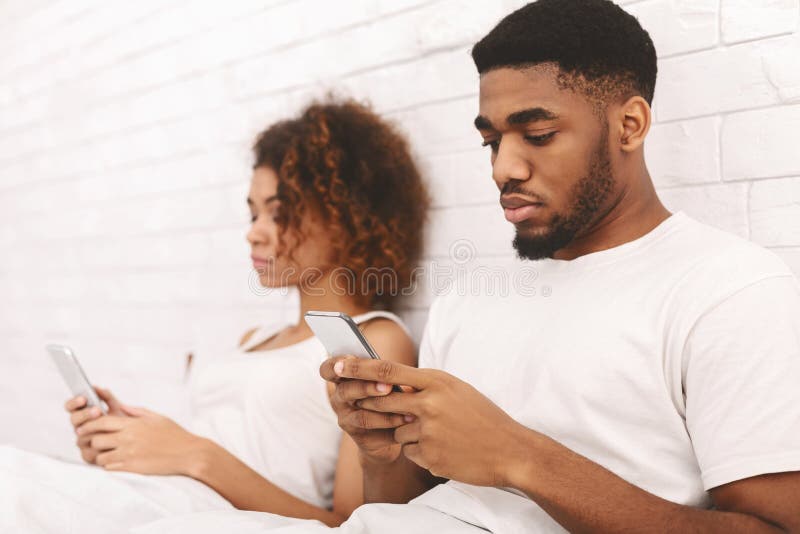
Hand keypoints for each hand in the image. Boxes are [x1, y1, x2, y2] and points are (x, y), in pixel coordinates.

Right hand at [64, 386, 125, 463]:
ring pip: (80, 436)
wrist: (136, 443)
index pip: (71, 407)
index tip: (83, 398)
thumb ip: (107, 397)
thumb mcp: (117, 409)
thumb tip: (96, 387)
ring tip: (104, 426)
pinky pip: (87, 452)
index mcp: (84, 414)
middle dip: (85, 414)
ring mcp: (83, 442)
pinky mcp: (88, 456)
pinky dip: (96, 447)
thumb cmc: (124, 424)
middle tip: (97, 410)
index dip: (74, 402)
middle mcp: (81, 428)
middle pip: (73, 420)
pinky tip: (106, 442)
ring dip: (91, 431)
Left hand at [76, 406, 205, 475]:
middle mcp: (129, 439)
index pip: (102, 422)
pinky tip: (114, 462)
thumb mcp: (156, 417)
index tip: (83, 427)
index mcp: (133, 424)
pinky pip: (109, 468)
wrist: (188, 454)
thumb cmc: (174, 434)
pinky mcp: (132, 468)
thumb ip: (135, 411)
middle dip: (92, 440)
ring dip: (99, 454)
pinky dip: (108, 465)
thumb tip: (119, 406)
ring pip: (100, 456)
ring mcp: (129, 455)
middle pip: (96, 439)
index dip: (89, 424)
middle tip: (94, 442)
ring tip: (105, 453)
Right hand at [320, 356, 408, 464]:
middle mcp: (340, 399)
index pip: (327, 369)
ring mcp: (348, 420)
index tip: (348, 359)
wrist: (393, 431)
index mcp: (343, 379)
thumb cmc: (389, 395)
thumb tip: (400, 371)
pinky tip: (409, 420)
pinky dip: (393, 426)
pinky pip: (376, 434)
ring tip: (406, 407)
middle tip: (388, 386)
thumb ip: (384, 374)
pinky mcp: (361, 439)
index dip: (334, 364)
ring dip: (385, 411)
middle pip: (346, 391)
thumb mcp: (384, 380)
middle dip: (367, 388)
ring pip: (361, 416)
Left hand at [333, 358, 532, 486]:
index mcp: (436, 381)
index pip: (386, 370)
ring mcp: (428, 431)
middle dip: (372, 403)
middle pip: (382, 400)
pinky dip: (420, 451)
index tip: (337, 364)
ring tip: (439, 434)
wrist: (510, 450)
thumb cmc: (483, 417)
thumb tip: (393, 382)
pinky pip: (409, 451)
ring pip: (396, 430)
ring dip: (407, 433)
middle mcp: (429, 403)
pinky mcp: (428, 456)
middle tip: (364, 402)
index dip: (357, 367)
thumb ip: (425, 386)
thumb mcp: (455, 390)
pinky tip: (444, 450)